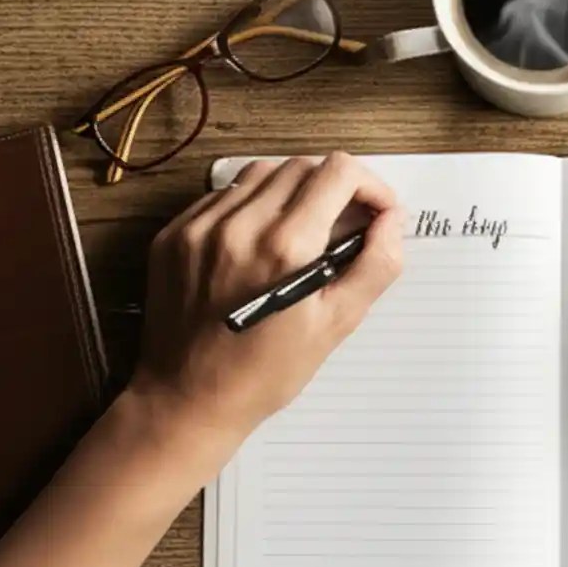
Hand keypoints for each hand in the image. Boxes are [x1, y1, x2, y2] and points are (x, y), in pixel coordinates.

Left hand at [125, 153, 403, 457]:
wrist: (187, 400)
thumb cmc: (264, 374)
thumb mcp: (335, 326)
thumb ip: (374, 266)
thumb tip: (392, 222)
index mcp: (285, 247)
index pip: (339, 173)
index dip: (370, 185)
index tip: (376, 211)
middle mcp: (240, 225)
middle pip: (303, 165)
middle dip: (335, 187)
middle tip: (344, 224)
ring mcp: (200, 226)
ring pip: (262, 173)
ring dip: (292, 190)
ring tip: (301, 231)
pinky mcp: (174, 233)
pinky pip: (223, 195)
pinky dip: (251, 206)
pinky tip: (258, 242)